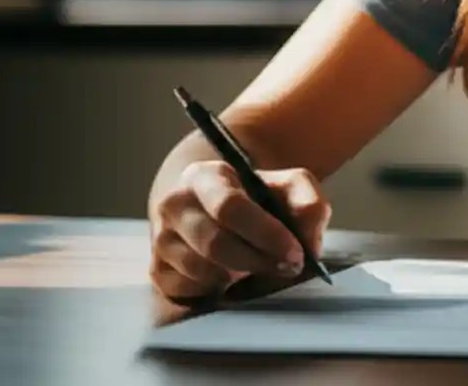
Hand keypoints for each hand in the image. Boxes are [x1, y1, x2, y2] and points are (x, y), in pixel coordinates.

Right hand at [149, 161, 331, 300]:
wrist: (209, 205)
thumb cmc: (254, 197)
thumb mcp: (287, 186)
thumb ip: (308, 203)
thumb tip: (310, 244)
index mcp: (205, 177)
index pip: (230, 207)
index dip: (266, 234)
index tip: (296, 253)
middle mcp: (174, 205)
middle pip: (215, 244)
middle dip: (258, 261)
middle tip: (287, 268)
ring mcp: (161, 239)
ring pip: (203, 271)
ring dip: (239, 276)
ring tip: (257, 265)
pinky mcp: (157, 269)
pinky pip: (191, 291)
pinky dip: (218, 289)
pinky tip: (231, 274)